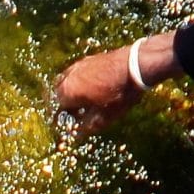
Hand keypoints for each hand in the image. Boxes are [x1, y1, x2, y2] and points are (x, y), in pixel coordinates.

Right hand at [54, 31, 179, 133]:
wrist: (135, 66)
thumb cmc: (119, 94)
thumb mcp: (105, 117)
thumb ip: (89, 126)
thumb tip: (79, 133)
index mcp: (68, 92)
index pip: (58, 109)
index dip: (65, 118)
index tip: (71, 123)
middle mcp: (68, 77)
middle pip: (59, 93)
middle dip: (65, 103)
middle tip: (76, 112)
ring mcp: (77, 66)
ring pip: (67, 81)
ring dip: (71, 91)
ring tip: (84, 100)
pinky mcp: (87, 59)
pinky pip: (77, 73)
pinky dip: (79, 81)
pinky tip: (92, 87)